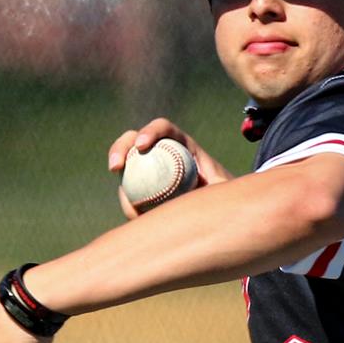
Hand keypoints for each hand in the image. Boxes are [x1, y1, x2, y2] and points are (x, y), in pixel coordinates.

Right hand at [109, 119, 232, 221]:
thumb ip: (220, 185)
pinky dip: (129, 200)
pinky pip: (131, 189)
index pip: (163, 128)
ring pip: (128, 163)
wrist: (218, 205)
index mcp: (182, 142)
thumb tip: (206, 188)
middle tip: (116, 166)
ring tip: (123, 197)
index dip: (150, 131)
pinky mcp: (143, 183)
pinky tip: (133, 214)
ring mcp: (149, 165)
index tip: (143, 146)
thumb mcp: (227, 187)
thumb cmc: (224, 192)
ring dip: (118, 177)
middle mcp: (162, 150)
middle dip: (121, 147)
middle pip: (135, 139)